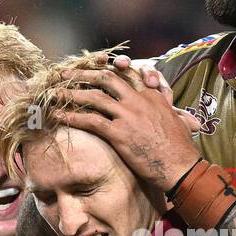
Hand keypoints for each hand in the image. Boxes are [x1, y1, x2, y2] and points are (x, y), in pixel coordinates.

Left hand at [57, 65, 200, 189]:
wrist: (181, 166)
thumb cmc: (180, 149)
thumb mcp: (177, 121)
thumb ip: (169, 110)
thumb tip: (173, 109)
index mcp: (152, 95)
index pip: (126, 75)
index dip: (106, 69)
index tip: (92, 70)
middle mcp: (138, 100)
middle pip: (106, 78)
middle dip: (83, 74)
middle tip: (66, 75)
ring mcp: (128, 115)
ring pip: (94, 97)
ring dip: (71, 94)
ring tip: (55, 93)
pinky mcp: (120, 133)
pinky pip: (91, 121)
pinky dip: (72, 117)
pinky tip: (59, 116)